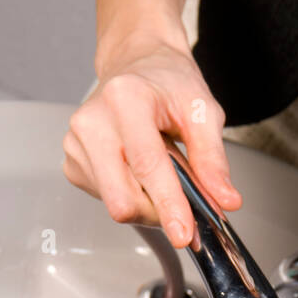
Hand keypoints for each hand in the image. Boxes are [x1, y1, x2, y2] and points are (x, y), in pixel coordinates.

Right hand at [61, 40, 241, 249]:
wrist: (138, 64)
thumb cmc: (168, 83)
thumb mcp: (202, 111)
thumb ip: (213, 159)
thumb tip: (225, 199)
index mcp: (125, 100)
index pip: (147, 167)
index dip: (168, 206)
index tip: (183, 234)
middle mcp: (92, 121)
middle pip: (122, 199)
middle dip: (157, 210)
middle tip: (181, 197)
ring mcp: (76, 143)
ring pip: (116, 204)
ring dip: (146, 200)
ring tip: (157, 167)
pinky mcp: (72, 162)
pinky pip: (106, 199)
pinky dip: (131, 194)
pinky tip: (136, 169)